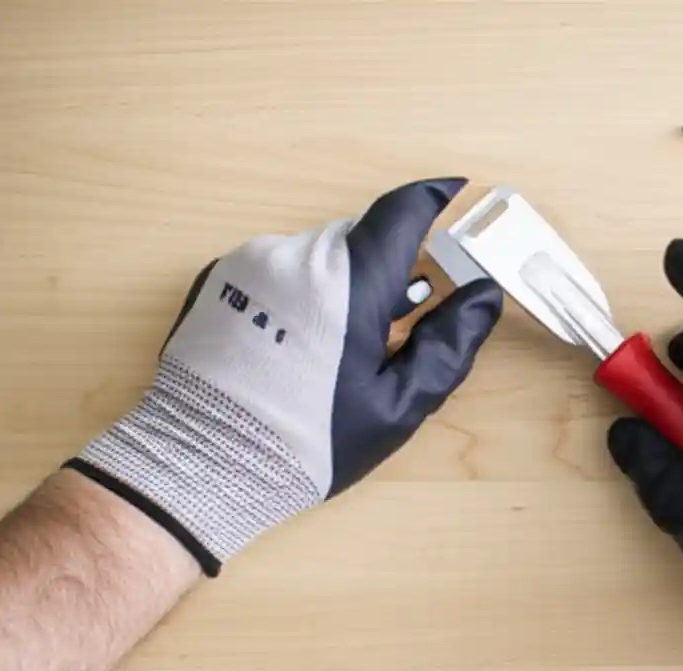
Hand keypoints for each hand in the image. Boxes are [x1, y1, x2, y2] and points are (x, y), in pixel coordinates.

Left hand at [67, 179, 502, 576]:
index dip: (435, 197)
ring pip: (317, 252)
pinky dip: (300, 290)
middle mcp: (295, 254)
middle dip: (389, 263)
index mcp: (347, 280)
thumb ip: (450, 343)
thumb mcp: (397, 406)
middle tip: (404, 312)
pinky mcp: (216, 280)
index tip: (456, 192)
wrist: (199, 467)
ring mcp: (249, 263)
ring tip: (342, 341)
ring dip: (342, 279)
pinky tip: (296, 343)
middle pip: (361, 236)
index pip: (402, 210)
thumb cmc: (308, 443)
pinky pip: (277, 268)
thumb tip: (483, 294)